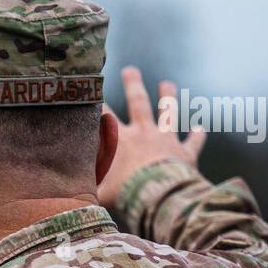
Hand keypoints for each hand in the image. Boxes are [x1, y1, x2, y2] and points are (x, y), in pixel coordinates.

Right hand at [97, 66, 205, 206]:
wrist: (159, 197)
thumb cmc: (126, 193)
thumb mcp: (98, 192)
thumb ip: (84, 188)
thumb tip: (66, 194)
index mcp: (120, 140)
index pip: (104, 114)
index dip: (96, 100)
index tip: (91, 88)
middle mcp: (143, 133)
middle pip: (138, 102)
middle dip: (133, 85)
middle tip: (130, 70)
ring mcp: (166, 140)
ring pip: (168, 113)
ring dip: (168, 98)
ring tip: (167, 84)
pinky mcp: (185, 153)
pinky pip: (193, 142)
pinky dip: (197, 136)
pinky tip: (200, 128)